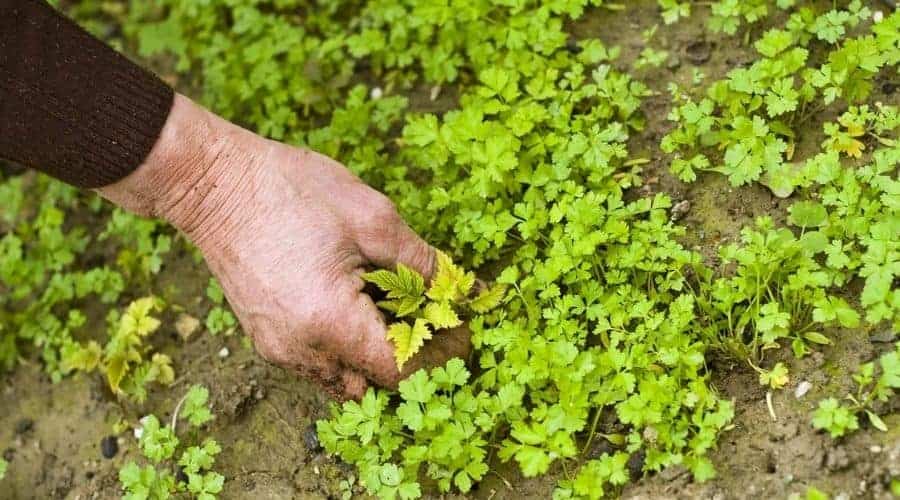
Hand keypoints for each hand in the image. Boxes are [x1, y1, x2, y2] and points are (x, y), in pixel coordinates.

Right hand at [98, 94, 469, 398]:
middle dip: (412, 354)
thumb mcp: (373, 217)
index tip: (460, 327)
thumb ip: (421, 262)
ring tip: (394, 308)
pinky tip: (358, 305)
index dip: (439, 353)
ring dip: (377, 354)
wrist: (217, 185)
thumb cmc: (292, 192)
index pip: (402, 369)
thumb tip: (456, 288)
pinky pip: (319, 363)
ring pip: (346, 377)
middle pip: (375, 382)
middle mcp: (304, 349)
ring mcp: (281, 349)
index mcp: (332, 323)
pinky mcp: (268, 339)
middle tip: (431, 314)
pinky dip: (347, 347)